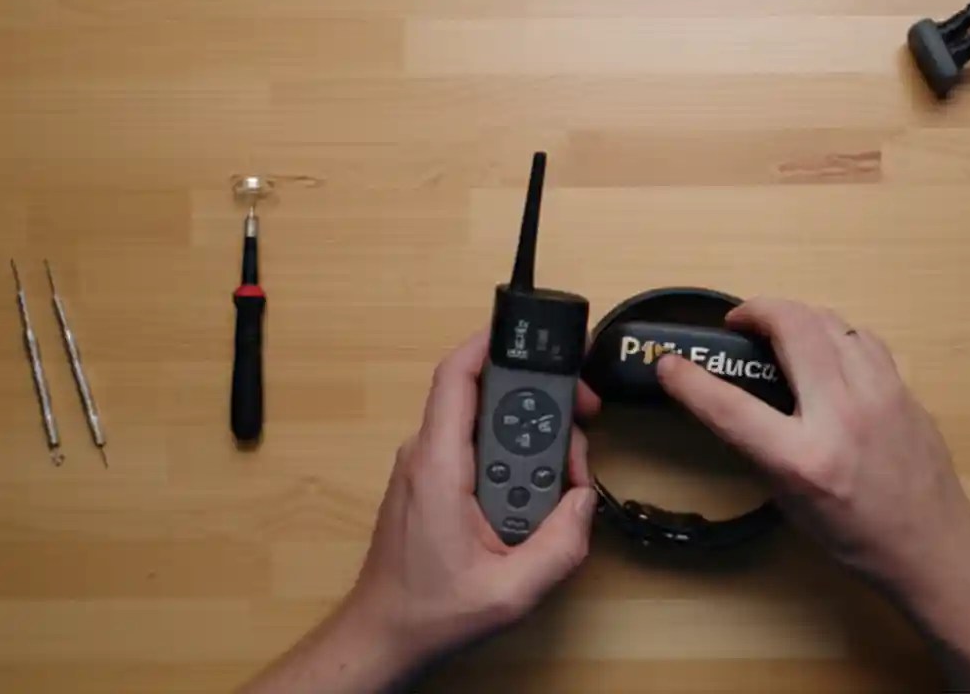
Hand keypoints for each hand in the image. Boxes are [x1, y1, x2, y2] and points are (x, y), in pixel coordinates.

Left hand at [241, 331, 598, 693]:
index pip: (457, 376)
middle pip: (488, 396)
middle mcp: (427, 455)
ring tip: (566, 479)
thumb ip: (559, 547)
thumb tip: (585, 503)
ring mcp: (428, 467)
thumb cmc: (429, 613)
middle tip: (586, 416)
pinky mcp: (435, 482)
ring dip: (535, 440)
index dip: (493, 341)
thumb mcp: (509, 592)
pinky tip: (537, 495)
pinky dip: (516, 460)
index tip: (536, 332)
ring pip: (489, 425)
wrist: (383, 637)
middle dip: (544, 400)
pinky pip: (480, 449)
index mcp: (438, 466)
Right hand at [656, 298, 969, 583]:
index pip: (732, 407)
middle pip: (794, 327)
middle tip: (740, 324)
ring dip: (798, 317)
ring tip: (781, 333)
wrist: (933, 548)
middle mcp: (843, 416)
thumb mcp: (789, 501)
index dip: (690, 380)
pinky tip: (826, 352)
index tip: (669, 362)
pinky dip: (835, 335)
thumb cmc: (855, 537)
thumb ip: (762, 447)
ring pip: (832, 321)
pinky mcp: (904, 389)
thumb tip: (736, 403)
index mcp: (804, 459)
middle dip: (758, 311)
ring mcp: (881, 395)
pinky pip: (863, 340)